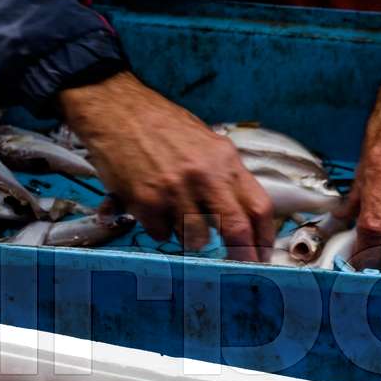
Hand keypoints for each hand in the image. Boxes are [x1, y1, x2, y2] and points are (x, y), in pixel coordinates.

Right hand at [60, 72, 275, 260]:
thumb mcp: (205, 143)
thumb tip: (240, 213)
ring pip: (196, 238)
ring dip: (191, 239)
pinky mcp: (146, 201)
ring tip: (179, 220)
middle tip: (238, 269)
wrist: (117, 110)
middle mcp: (204, 176)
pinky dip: (161, 229)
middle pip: (235, 229)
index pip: (258, 206)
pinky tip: (154, 210)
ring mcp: (175, 190)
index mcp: (224, 160)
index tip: (261, 254)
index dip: (264, 237)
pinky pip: (162, 234)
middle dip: (240, 256)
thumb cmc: (160, 125)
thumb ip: (223, 175)